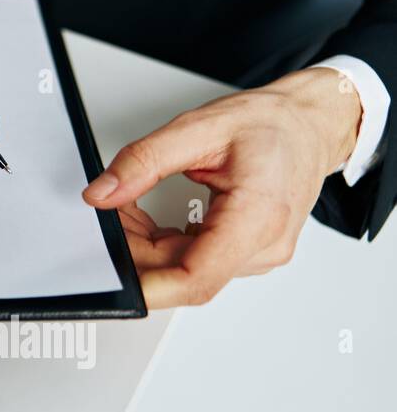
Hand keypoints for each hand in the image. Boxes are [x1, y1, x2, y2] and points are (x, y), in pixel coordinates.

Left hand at [82, 68, 362, 307]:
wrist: (310, 125)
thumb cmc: (271, 125)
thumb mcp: (198, 128)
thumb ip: (144, 162)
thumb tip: (102, 195)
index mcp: (257, 218)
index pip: (196, 279)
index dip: (148, 286)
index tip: (112, 275)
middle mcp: (263, 247)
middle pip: (182, 272)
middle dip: (134, 249)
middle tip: (109, 212)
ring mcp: (258, 254)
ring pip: (184, 268)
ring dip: (147, 245)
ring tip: (131, 206)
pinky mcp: (249, 252)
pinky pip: (195, 260)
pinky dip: (164, 243)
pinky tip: (151, 219)